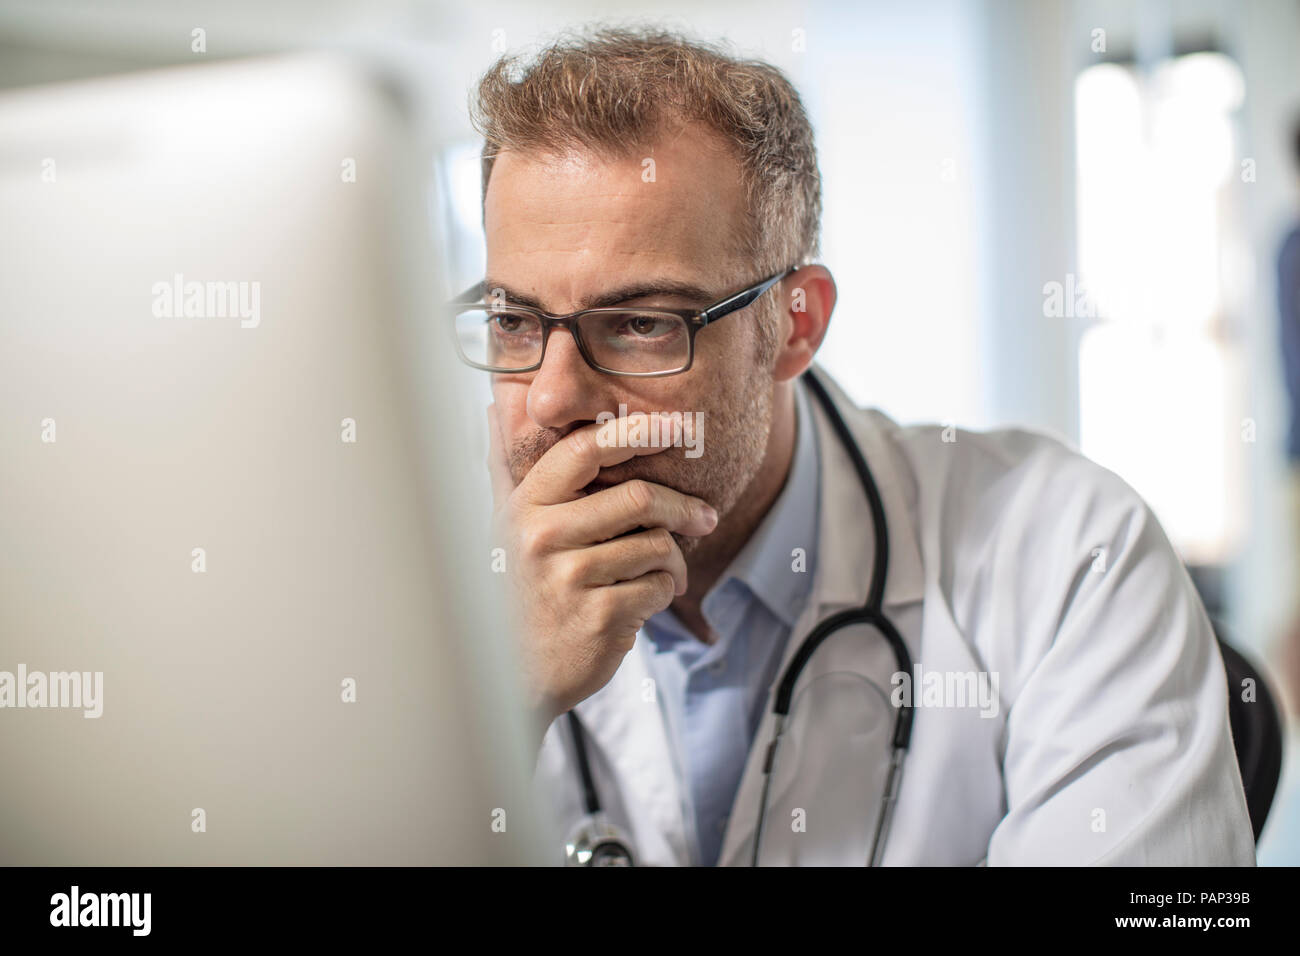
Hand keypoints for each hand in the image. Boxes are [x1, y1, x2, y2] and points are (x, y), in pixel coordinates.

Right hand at [487, 404, 717, 727]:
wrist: (515, 677)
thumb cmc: (520, 594)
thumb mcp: (505, 532)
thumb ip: (504, 473)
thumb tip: (491, 409)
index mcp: (526, 508)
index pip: (584, 451)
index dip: (636, 432)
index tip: (678, 426)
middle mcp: (543, 537)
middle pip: (637, 498)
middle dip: (683, 507)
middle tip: (706, 517)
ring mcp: (571, 578)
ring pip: (657, 544)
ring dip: (675, 562)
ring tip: (665, 574)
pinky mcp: (601, 616)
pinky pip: (659, 586)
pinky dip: (665, 593)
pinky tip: (646, 602)